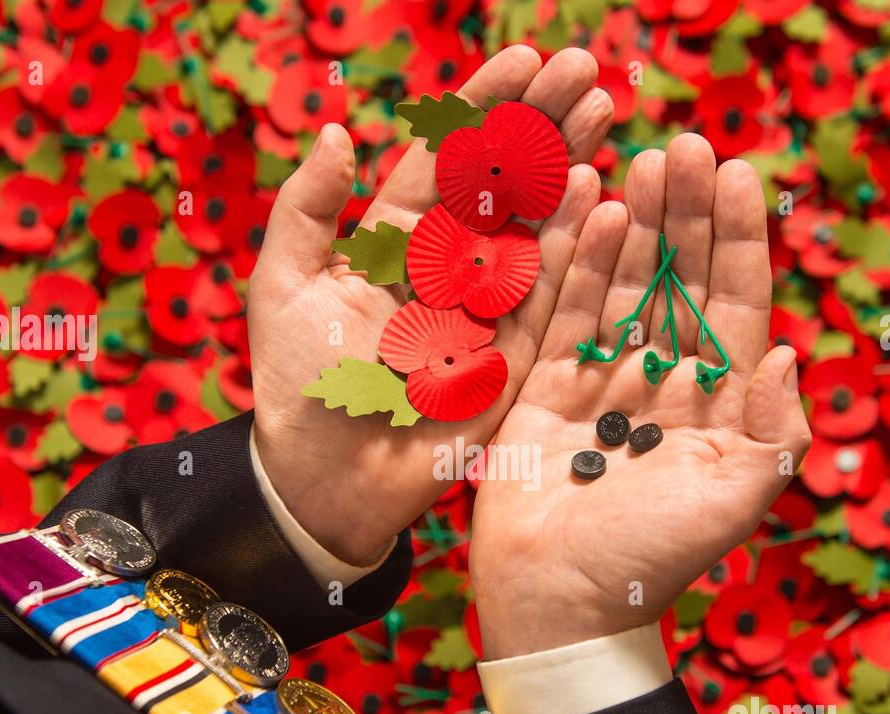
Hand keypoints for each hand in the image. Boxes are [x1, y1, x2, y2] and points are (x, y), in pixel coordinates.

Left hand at [247, 46, 613, 564]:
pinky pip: (549, 294)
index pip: (447, 159)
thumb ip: (307, 210)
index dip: (484, 107)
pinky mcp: (515, 357)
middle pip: (504, 181)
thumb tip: (341, 131)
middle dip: (543, 123)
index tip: (524, 57)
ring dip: (569, 167)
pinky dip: (573, 245)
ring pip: (535, 225)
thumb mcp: (284, 288)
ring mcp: (487, 310)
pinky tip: (598, 192)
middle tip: (588, 69)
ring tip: (605, 111)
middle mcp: (448, 267)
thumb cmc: (298, 383)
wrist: (326, 481)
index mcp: (394, 242)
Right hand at [469, 135, 811, 659]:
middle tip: (683, 143)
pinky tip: (594, 210)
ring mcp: (603, 383)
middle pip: (679, 281)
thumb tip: (790, 349)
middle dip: (685, 214)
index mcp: (719, 406)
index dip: (739, 239)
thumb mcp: (737, 499)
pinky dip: (580, 264)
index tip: (739, 173)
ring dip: (635, 223)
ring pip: (624, 285)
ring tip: (640, 160)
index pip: (736, 304)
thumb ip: (776, 430)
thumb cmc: (654, 558)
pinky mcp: (546, 389)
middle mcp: (664, 384)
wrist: (559, 600)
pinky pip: (567, 315)